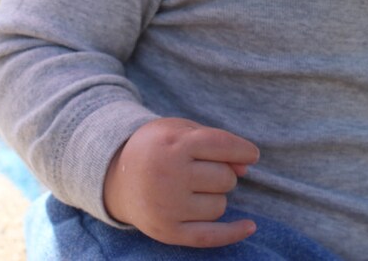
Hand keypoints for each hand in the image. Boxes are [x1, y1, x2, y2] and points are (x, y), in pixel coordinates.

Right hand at [103, 117, 259, 246]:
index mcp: (174, 144)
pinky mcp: (167, 231)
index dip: (243, 150)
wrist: (115, 178)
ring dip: (216, 196)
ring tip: (194, 188)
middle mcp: (170, 175)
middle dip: (223, 173)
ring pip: (220, 205)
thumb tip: (246, 166)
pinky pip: (209, 236)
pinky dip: (233, 233)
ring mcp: (168, 207)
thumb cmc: (158, 148)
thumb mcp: (181, 131)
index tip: (253, 155)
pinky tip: (250, 226)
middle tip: (203, 170)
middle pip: (224, 178)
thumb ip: (215, 141)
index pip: (222, 146)